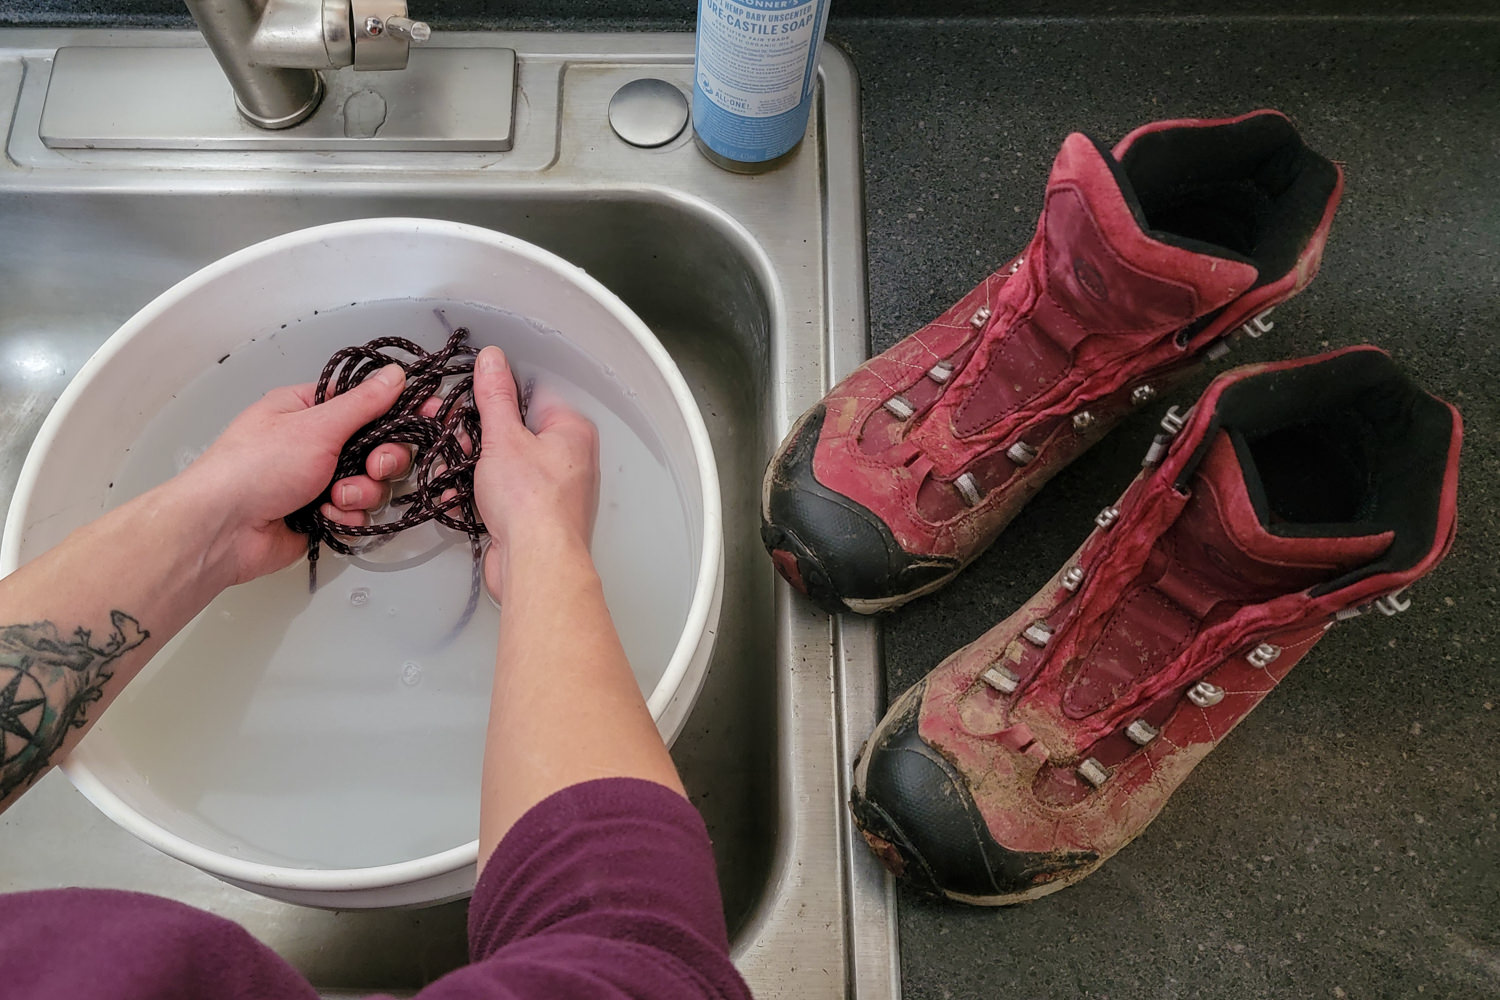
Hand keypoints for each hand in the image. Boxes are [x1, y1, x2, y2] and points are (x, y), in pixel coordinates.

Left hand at [172, 364, 416, 585]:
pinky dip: (348, 515)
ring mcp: (319, 480)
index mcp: (309, 409)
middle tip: (374, 467)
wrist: (224, 530)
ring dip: (361, 491)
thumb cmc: (259, 465)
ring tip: (336, 496)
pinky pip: (357, 511)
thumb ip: (363, 404)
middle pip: (377, 445)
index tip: (431, 415)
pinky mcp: (323, 514)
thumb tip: (396, 373)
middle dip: (381, 460)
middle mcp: (316, 442)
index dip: (399, 408)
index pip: (366, 401)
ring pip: (371, 482)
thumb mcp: (316, 427)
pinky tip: (327, 516)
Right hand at [470, 346, 599, 602]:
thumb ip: (495, 397)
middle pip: (514, 431)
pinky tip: (458, 499)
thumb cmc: (531, 502)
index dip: (497, 396)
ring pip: (503, 464)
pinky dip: (477, 496)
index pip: (533, 393)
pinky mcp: (533, 516)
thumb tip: (493, 360)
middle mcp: (569, 457)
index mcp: (571, 430)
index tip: (470, 401)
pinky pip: (501, 494)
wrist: (535, 564)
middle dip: (477, 438)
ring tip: (455, 476)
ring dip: (471, 468)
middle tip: (458, 442)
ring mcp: (552, 489)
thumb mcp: (504, 437)